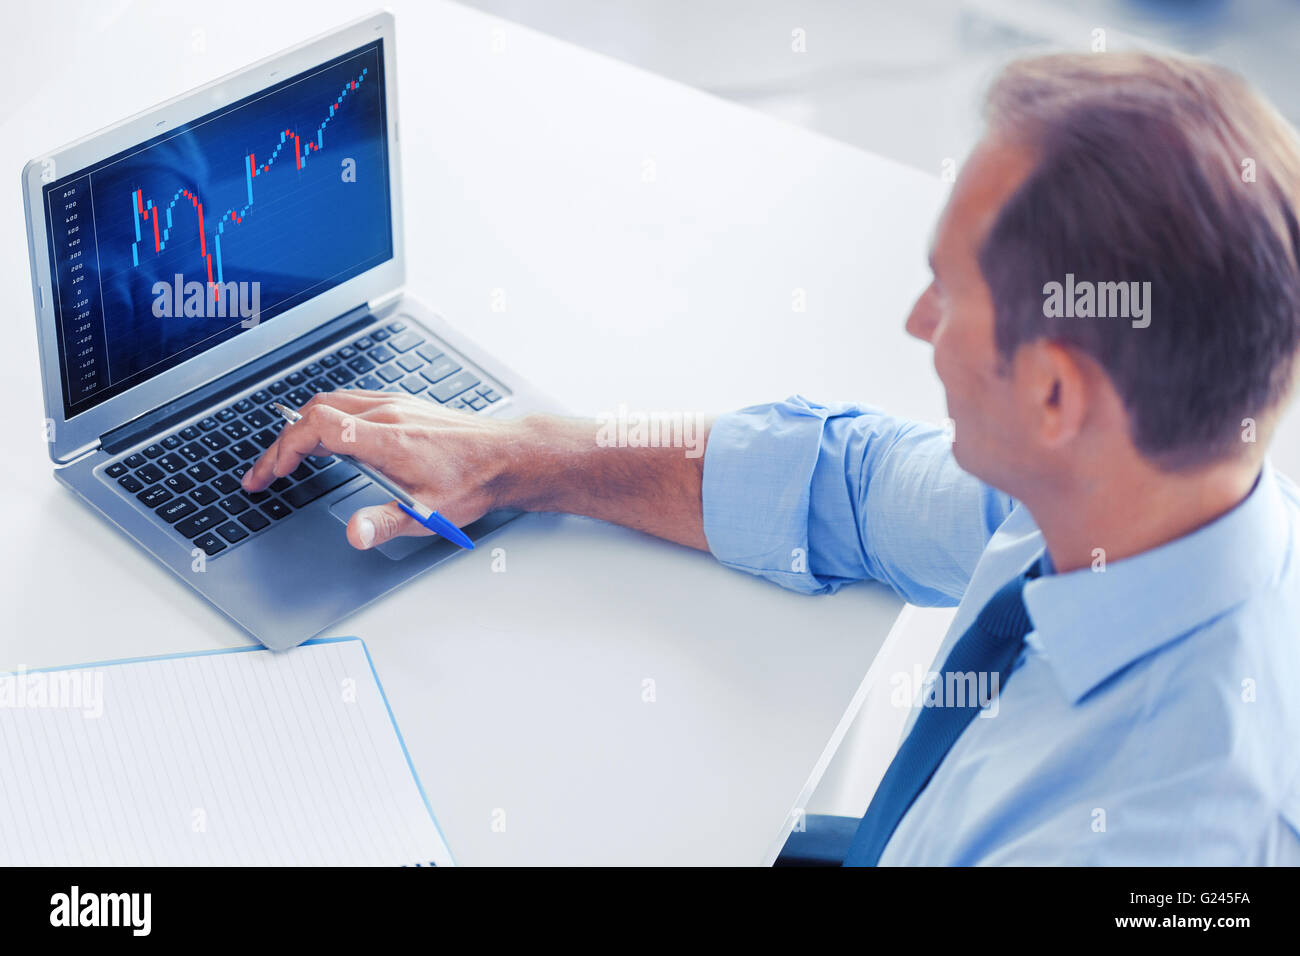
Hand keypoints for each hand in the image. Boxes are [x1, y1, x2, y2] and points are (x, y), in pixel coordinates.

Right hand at [242, 390, 519, 549]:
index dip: (284, 448)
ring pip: (330, 403)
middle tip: (266, 474)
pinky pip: (350, 402)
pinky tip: (325, 441)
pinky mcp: (402, 404)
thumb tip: (352, 534)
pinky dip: (324, 419)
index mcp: (387, 437)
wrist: (507, 455)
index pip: (317, 427)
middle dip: (282, 444)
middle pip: (314, 412)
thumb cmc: (473, 481)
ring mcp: (395, 404)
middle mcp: (387, 412)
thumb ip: (384, 523)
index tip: (270, 476)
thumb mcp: (429, 512)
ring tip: (286, 459)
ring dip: (300, 428)